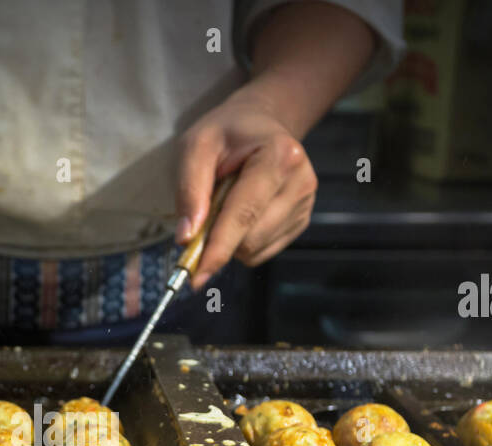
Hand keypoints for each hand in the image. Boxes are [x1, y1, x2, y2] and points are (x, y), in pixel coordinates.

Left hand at [176, 86, 317, 289]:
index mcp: (279, 155)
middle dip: (219, 240)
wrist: (259, 124)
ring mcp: (305, 203)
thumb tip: (186, 238)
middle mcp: (301, 181)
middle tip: (202, 217)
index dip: (218, 248)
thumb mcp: (196, 146)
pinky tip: (242, 214)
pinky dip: (243, 242)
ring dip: (231, 241)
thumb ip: (189, 190)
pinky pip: (263, 251)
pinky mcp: (301, 220)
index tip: (196, 276)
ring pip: (256, 250)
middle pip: (251, 238)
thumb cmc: (225, 133)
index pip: (244, 214)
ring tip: (228, 204)